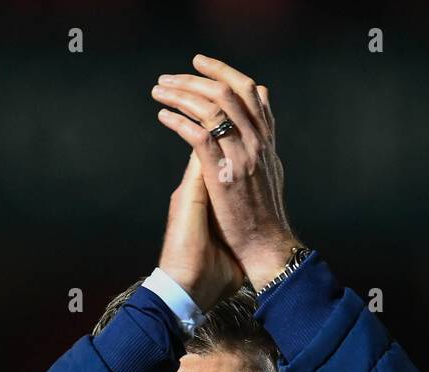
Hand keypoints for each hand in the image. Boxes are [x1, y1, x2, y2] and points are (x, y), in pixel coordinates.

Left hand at [152, 54, 297, 290]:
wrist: (265, 250)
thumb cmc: (263, 218)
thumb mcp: (268, 172)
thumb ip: (260, 142)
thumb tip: (253, 115)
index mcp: (266, 143)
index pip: (249, 94)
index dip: (225, 73)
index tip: (201, 63)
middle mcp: (257, 144)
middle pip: (229, 93)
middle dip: (198, 77)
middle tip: (172, 74)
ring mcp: (241, 158)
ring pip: (213, 108)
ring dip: (182, 94)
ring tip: (161, 91)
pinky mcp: (223, 175)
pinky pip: (200, 135)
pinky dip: (180, 121)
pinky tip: (164, 116)